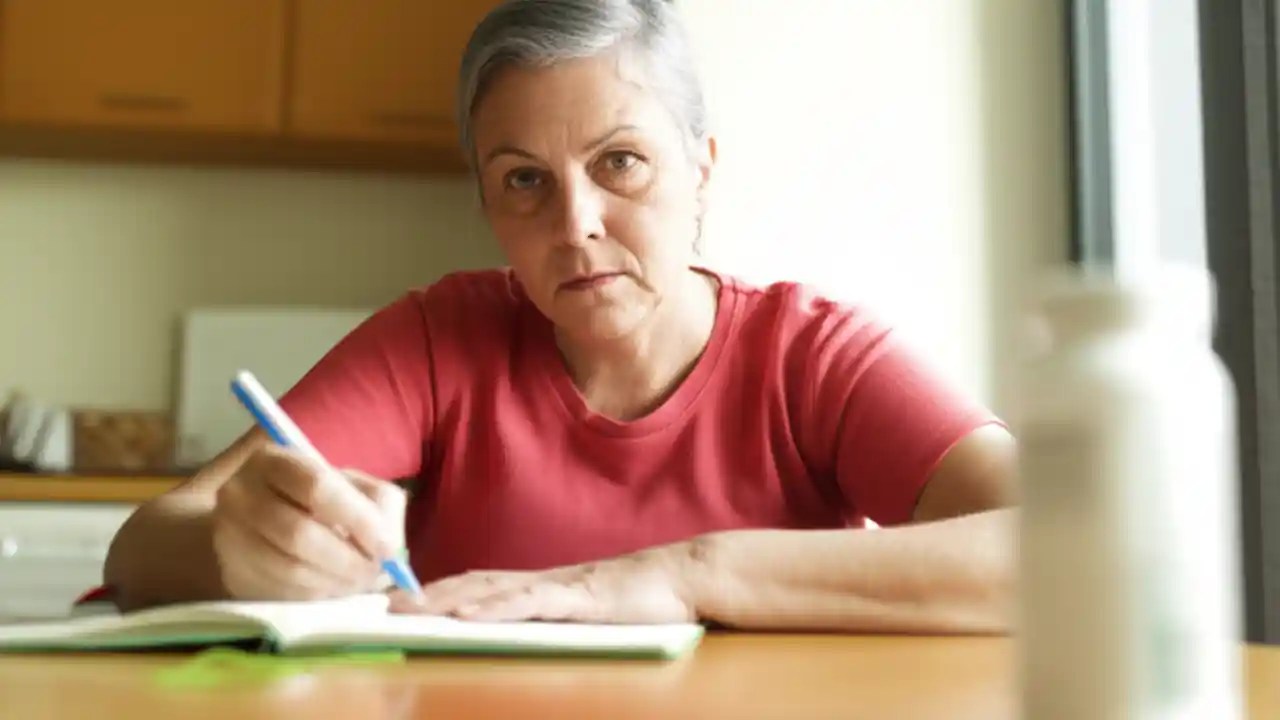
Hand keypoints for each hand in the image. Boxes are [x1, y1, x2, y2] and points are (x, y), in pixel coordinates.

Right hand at [211, 444, 405, 600]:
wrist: (267, 522)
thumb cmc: (322, 500)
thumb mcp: (354, 488)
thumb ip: (379, 506)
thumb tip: (389, 548)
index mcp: (274, 460)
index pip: (317, 486)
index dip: (358, 521)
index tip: (386, 548)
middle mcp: (240, 494)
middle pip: (299, 534)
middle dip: (347, 560)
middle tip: (374, 573)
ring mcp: (229, 535)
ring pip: (289, 568)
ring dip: (334, 582)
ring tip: (358, 583)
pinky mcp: (231, 572)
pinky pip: (279, 591)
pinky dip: (315, 595)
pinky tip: (332, 588)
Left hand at [389, 541, 703, 623]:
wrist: (682, 578)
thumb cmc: (638, 602)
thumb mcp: (585, 615)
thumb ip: (552, 620)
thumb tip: (514, 636)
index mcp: (539, 586)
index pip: (476, 586)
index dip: (436, 592)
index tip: (398, 602)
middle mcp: (540, 581)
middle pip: (470, 584)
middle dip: (424, 595)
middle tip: (381, 607)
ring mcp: (557, 587)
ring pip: (489, 591)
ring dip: (445, 600)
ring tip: (407, 610)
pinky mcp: (578, 597)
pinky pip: (528, 601)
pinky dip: (494, 608)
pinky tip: (466, 615)